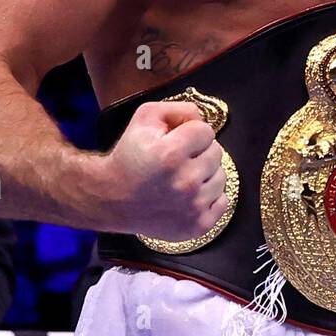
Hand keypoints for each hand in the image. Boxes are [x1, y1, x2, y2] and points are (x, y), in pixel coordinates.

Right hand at [95, 100, 229, 240]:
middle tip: (177, 160)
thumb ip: (178, 109)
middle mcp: (185, 182)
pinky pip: (223, 202)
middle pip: (216, 153)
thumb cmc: (129, 156)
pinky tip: (188, 195)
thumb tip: (201, 118)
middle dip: (199, 152)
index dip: (191, 132)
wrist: (112, 199)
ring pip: (221, 177)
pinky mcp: (198, 226)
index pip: (206, 131)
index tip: (176, 141)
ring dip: (205, 174)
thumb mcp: (144, 118)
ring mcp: (193, 207)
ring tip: (181, 177)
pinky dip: (209, 196)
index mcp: (171, 154)